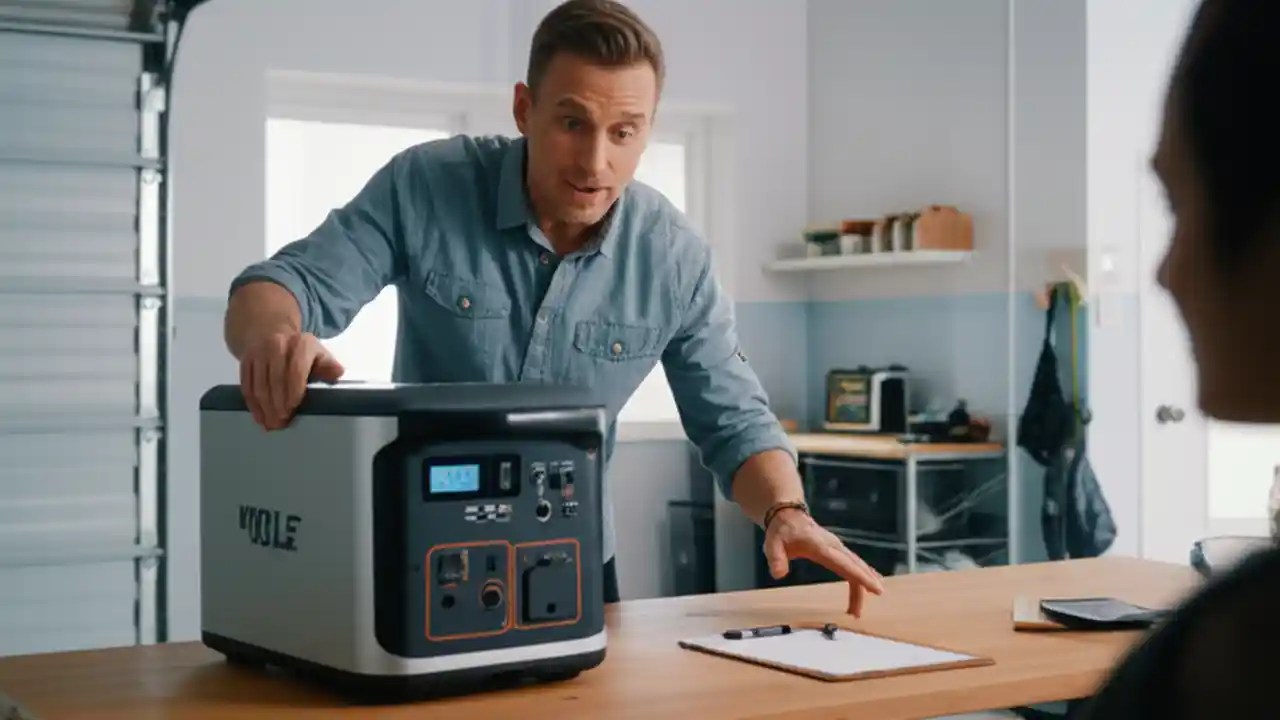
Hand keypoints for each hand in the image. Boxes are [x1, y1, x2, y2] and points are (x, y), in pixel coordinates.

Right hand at [239, 331, 343, 429]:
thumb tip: (338, 373)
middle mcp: (276, 346)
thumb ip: (328, 365)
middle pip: (275, 381)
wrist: (267, 331)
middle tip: (280, 424)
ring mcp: (258, 353)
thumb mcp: (317, 352)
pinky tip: (259, 415)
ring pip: (259, 385)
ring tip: (270, 424)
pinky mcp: (244, 361)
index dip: (293, 393)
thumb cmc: (298, 350)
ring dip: (264, 408)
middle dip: (278, 406)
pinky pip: (247, 385)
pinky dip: (253, 403)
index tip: (292, 410)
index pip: (295, 372)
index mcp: (299, 345)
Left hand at [763, 509, 884, 616]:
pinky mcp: (837, 551)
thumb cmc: (782, 531)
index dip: (861, 576)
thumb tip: (778, 574)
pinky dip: (858, 579)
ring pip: (856, 566)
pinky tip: (863, 590)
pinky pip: (852, 565)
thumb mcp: (772, 543)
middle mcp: (834, 546)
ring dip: (861, 586)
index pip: (845, 563)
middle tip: (863, 609)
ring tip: (857, 611)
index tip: (875, 588)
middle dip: (865, 585)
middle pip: (856, 566)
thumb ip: (775, 558)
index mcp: (821, 546)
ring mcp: (837, 548)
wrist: (787, 516)